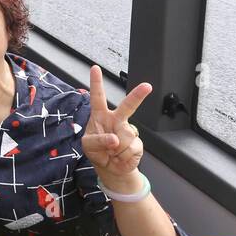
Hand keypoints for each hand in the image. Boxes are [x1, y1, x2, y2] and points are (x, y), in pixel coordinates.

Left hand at [82, 65, 150, 185]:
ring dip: (116, 149)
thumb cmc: (97, 151)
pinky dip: (123, 156)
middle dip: (137, 95)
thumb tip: (115, 138)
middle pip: (127, 106)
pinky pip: (131, 148)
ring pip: (125, 136)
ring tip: (112, 152)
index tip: (95, 67)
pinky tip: (120, 156)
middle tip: (147, 86)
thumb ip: (98, 140)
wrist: (110, 168)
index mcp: (100, 116)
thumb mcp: (88, 145)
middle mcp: (116, 120)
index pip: (97, 97)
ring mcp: (128, 131)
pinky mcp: (137, 143)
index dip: (96, 82)